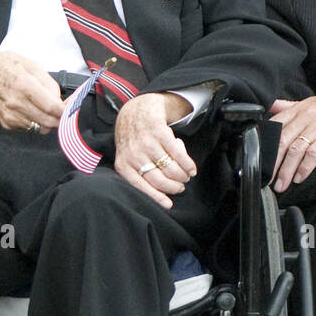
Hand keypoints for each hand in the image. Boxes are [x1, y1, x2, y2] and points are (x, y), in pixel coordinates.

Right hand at [0, 50, 64, 132]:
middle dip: (61, 117)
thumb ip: (49, 83)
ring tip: (46, 107)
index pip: (52, 107)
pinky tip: (33, 109)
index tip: (72, 107)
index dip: (67, 110)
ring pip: (42, 127)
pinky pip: (31, 128)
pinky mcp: (8, 124)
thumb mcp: (31, 64)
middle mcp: (16, 104)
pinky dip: (37, 122)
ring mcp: (11, 116)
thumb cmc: (4, 67)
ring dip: (49, 120)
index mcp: (24, 86)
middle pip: (49, 121)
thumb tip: (60, 99)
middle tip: (63, 108)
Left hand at [114, 92, 195, 209]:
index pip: (140, 186)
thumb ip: (139, 172)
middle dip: (174, 187)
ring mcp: (147, 143)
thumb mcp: (128, 157)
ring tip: (186, 176)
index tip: (169, 204)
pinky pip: (178, 154)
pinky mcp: (160, 133)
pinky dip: (188, 164)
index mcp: (124, 164)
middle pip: (158, 179)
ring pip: (170, 168)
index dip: (157, 197)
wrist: (136, 110)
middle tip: (180, 187)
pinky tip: (191, 169)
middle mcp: (133, 154)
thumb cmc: (134, 139)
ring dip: (182, 176)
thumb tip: (160, 191)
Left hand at [268, 96, 315, 192]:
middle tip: (268, 180)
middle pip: (283, 140)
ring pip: (296, 149)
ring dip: (286, 170)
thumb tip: (271, 108)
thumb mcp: (315, 104)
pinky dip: (305, 167)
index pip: (276, 125)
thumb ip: (291, 107)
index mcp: (301, 107)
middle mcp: (308, 113)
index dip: (266, 145)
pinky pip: (314, 153)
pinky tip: (300, 177)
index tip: (261, 162)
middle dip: (274, 163)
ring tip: (282, 184)